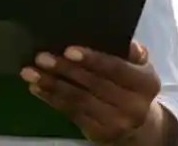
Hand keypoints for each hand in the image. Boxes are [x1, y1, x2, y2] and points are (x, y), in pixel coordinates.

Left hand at [21, 40, 163, 144]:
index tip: (68, 50)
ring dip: (52, 85)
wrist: (138, 124)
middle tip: (42, 57)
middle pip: (93, 84)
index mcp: (146, 83)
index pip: (116, 68)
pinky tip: (37, 87)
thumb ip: (133, 54)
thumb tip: (128, 43)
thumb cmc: (132, 85)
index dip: (92, 59)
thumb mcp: (139, 67)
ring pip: (78, 100)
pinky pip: (71, 113)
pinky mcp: (98, 133)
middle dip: (65, 69)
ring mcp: (116, 123)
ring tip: (30, 72)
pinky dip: (51, 99)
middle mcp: (134, 106)